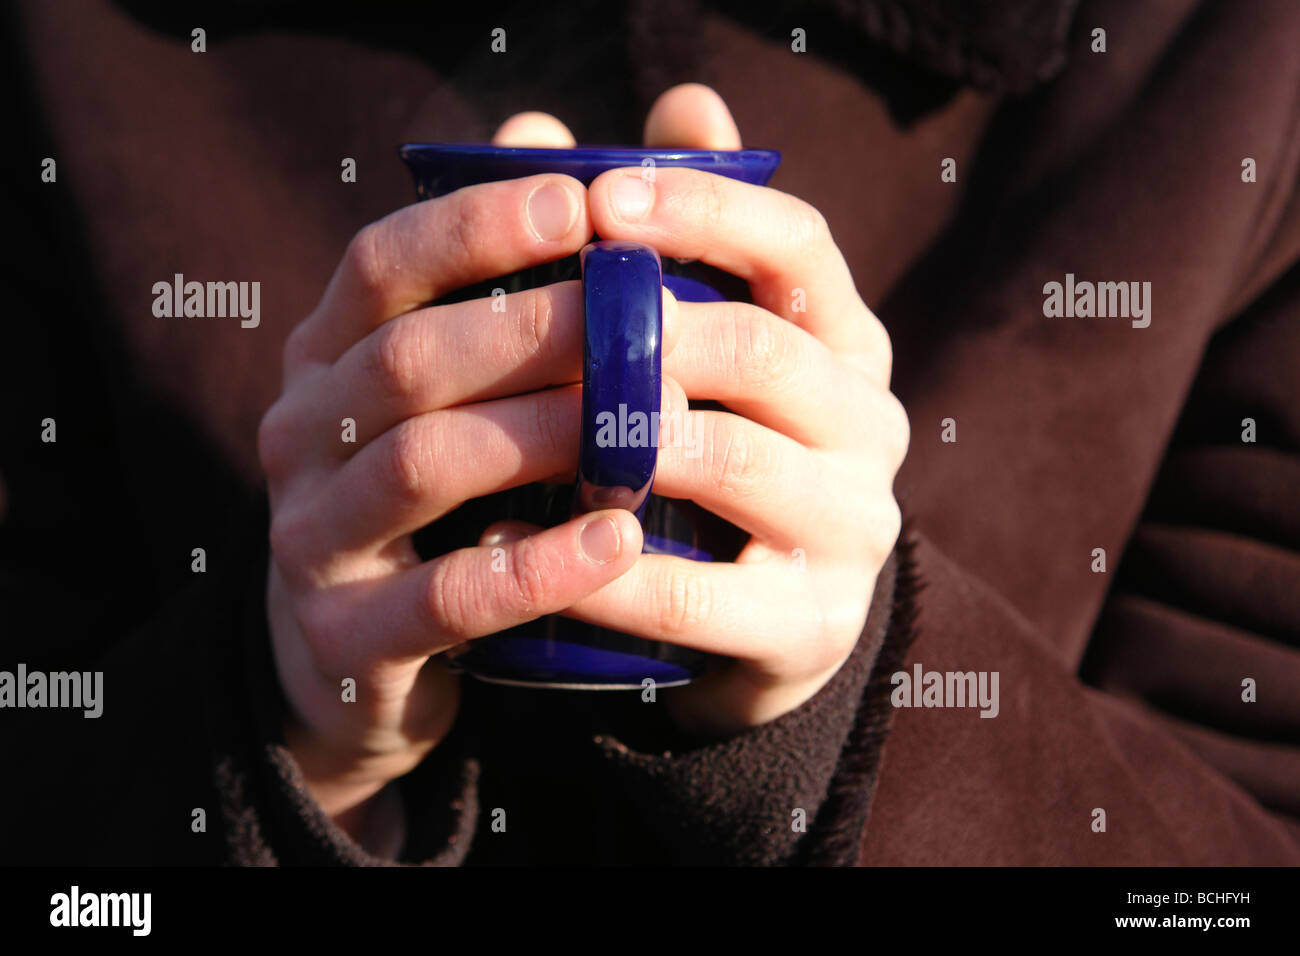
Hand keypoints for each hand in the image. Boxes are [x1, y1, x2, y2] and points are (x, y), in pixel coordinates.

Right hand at [257, 116, 653, 846]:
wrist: (354, 657)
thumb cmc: (435, 496)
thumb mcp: (448, 391)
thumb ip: (494, 282)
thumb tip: (557, 139)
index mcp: (326, 357)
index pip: (378, 265)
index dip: (472, 226)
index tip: (576, 202)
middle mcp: (301, 433)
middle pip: (406, 359)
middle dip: (527, 331)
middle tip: (644, 317)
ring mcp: (312, 537)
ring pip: (421, 465)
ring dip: (542, 434)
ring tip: (650, 423)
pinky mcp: (346, 636)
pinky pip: (445, 597)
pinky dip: (536, 566)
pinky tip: (620, 540)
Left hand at [518, 86, 908, 737]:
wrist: (762, 626)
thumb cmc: (714, 461)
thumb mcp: (711, 352)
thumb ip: (693, 237)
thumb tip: (683, 99)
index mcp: (846, 342)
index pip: (799, 246)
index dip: (705, 208)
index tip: (598, 197)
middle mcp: (870, 424)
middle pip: (765, 347)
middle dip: (644, 326)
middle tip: (539, 317)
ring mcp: (851, 529)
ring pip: (731, 460)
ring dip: (613, 436)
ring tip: (511, 423)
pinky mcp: (810, 624)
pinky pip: (696, 590)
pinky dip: (594, 567)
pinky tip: (503, 544)